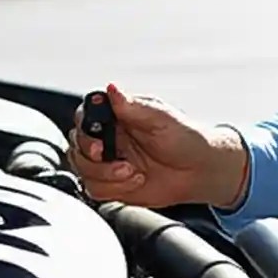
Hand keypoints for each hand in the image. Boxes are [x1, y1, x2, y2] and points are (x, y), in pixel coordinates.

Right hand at [67, 83, 248, 208]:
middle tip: (110, 157)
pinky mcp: (113, 184)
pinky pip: (94, 189)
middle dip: (90, 156)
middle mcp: (110, 137)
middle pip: (77, 145)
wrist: (200, 171)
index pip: (84, 116)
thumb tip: (111, 89)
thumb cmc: (185, 138)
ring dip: (105, 174)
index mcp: (117, 116)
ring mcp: (109, 162)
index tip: (99, 141)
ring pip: (82, 169)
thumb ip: (132, 107)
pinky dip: (113, 189)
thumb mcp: (161, 118)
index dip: (85, 129)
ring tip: (132, 171)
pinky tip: (135, 181)